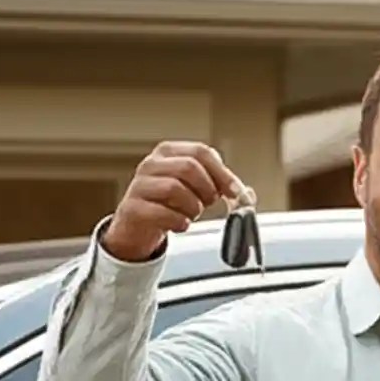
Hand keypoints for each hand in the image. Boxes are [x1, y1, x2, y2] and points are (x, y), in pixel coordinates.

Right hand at [102, 141, 243, 261]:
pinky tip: (179, 224)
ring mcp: (139, 185)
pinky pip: (163, 213)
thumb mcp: (194, 190)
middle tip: (208, 203)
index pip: (201, 152)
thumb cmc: (166, 204)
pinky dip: (179, 222)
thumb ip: (220, 188)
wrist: (136, 228)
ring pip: (175, 188)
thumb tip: (246, 195)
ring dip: (192, 207)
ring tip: (190, 214)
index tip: (235, 192)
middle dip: (207, 189)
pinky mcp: (133, 208)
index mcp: (168, 153)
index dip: (222, 173)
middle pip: (189, 167)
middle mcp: (151, 164)